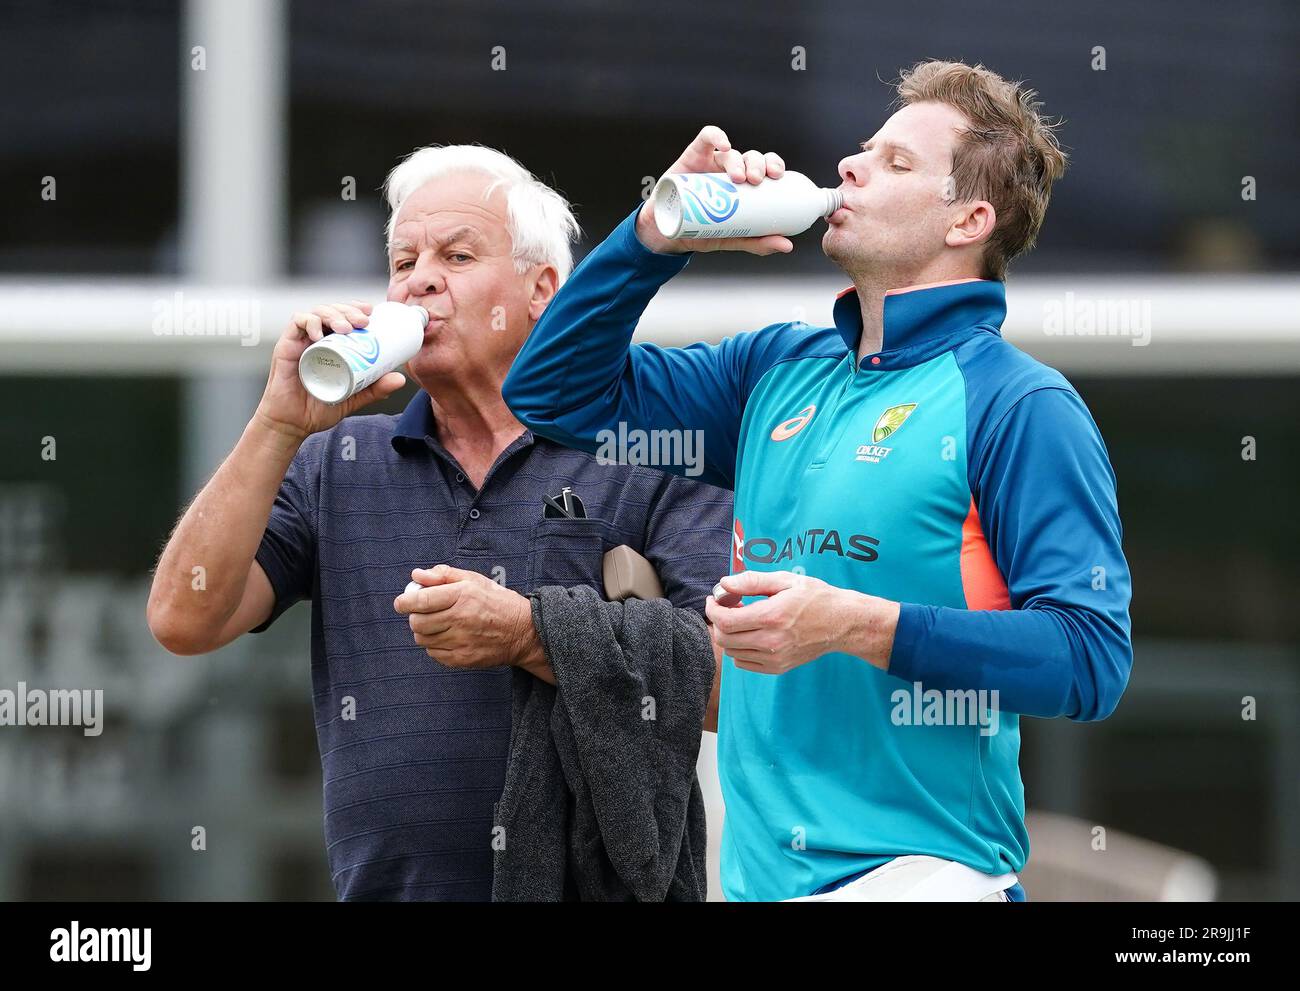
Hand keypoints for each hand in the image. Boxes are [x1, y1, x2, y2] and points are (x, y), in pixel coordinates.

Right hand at [253, 301, 406, 442]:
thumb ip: (375, 389)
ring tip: (346, 327)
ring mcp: (300, 341)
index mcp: (331, 344)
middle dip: (348, 310)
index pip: (342, 316)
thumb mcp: (354, 397)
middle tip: (363, 321)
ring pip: (315, 313)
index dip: (355, 308)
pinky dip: (309, 322)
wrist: (294, 424)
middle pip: (332, 310)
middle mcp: (315, 338)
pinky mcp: (286, 346)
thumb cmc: (320, 407)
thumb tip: (401, 379)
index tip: (371, 311)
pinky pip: (296, 324)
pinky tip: (320, 332)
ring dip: (332, 314)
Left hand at [393, 565, 540, 671]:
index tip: (401, 603)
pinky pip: (434, 654)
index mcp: (462, 595)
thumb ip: (444, 575)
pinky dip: (435, 646)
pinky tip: (448, 638)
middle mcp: (460, 618)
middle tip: (422, 614)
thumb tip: (417, 575)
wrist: (522, 631)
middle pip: (417, 622)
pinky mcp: (463, 658)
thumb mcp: (475, 580)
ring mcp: (461, 641)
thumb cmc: (497, 602)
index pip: (421, 600)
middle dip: (414, 617)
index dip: (404, 602)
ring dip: (425, 632)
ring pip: (423, 639)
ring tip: (438, 626)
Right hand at [636, 124, 792, 255]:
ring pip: (731, 152)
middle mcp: (730, 170)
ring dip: (738, 160)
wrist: (667, 232)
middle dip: (757, 164)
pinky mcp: (693, 155)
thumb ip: (757, 242)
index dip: (774, 164)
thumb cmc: (702, 231)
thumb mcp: (732, 238)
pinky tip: (724, 144)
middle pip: (750, 157)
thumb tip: (788, 245)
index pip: (765, 166)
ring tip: (738, 178)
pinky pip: (707, 138)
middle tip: (756, 181)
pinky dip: (716, 136)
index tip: (778, 176)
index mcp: (745, 185)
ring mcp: (711, 162)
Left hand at [704, 570, 898, 674]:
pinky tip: (751, 634)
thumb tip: (724, 584)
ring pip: (732, 652)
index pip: (725, 621)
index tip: (714, 599)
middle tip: (728, 607)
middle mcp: (771, 641)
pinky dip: (740, 649)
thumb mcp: (785, 580)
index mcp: (771, 617)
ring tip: (743, 618)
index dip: (713, 609)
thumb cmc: (815, 597)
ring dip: (729, 634)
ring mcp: (775, 658)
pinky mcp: (778, 668)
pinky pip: (744, 663)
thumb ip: (751, 581)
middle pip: (724, 639)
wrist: (842, 623)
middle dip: (719, 621)